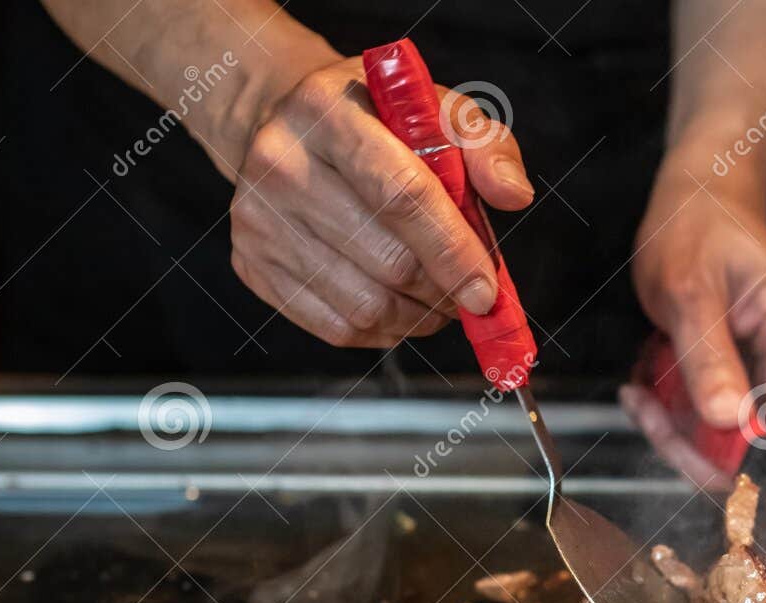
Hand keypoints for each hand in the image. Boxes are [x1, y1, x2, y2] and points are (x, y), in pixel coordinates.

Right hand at [230, 57, 533, 347]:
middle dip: (443, 290)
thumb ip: (484, 145)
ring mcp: (259, 221)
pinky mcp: (252, 265)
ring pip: (365, 306)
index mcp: (328, 113)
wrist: (285, 122)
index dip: (453, 252)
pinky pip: (336, 328)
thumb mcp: (433, 108)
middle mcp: (281, 165)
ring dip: (418, 317)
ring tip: (436, 297)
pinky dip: (383, 331)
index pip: (401, 197)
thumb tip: (513, 195)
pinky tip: (398, 306)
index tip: (486, 291)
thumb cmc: (372, 120)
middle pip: (388, 262)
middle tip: (468, 291)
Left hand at [631, 174, 765, 430]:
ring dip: (679, 431)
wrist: (699, 203)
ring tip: (641, 391)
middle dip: (699, 444)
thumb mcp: (689, 287)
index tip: (698, 447)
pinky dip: (676, 417)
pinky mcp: (750, 384)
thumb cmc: (697, 229)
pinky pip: (717, 426)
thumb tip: (727, 418)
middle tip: (647, 409)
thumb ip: (708, 355)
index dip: (754, 452)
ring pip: (736, 443)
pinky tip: (648, 388)